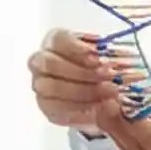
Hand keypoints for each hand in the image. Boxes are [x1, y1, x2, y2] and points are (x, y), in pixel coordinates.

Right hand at [26, 28, 144, 133]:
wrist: (98, 91)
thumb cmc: (100, 66)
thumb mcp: (106, 55)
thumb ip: (107, 54)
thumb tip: (108, 56)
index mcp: (54, 42)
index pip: (57, 39)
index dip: (75, 47)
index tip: (97, 57)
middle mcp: (41, 61)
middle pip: (50, 63)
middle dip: (81, 71)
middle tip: (107, 76)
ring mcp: (41, 86)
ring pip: (53, 88)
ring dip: (83, 91)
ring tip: (109, 93)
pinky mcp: (48, 108)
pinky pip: (59, 110)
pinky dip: (82, 110)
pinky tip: (101, 108)